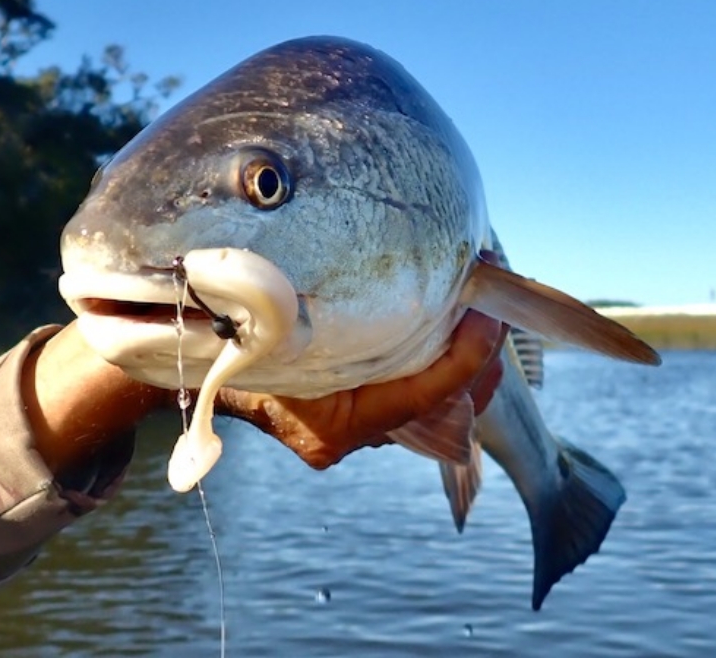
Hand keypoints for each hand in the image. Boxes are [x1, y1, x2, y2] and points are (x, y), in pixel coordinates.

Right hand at [216, 309, 505, 468]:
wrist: (217, 380)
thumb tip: (361, 276)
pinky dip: (440, 368)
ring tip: (483, 318)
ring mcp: (362, 432)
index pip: (421, 397)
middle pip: (442, 410)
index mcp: (335, 427)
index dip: (463, 359)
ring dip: (463, 366)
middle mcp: (356, 438)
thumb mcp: (274, 335)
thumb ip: (312, 321)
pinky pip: (419, 396)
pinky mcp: (366, 416)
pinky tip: (454, 333)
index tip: (488, 317)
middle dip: (479, 366)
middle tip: (498, 313)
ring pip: (436, 406)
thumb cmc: (238, 355)